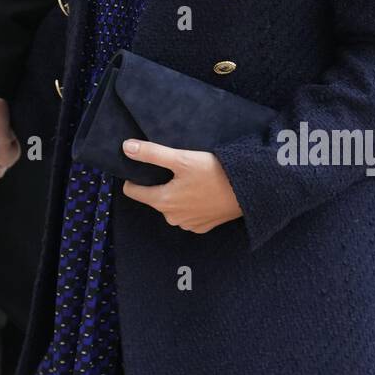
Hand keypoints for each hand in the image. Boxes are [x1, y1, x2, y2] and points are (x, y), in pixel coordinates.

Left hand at [120, 139, 242, 233]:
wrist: (248, 191)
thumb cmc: (213, 173)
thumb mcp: (181, 159)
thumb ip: (152, 153)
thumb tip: (126, 147)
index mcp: (162, 201)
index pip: (133, 191)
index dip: (134, 177)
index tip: (144, 166)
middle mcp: (172, 217)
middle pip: (154, 197)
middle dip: (160, 184)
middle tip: (175, 168)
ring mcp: (188, 224)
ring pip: (172, 206)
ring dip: (177, 194)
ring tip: (191, 178)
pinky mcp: (203, 227)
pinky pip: (188, 214)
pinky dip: (191, 203)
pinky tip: (202, 191)